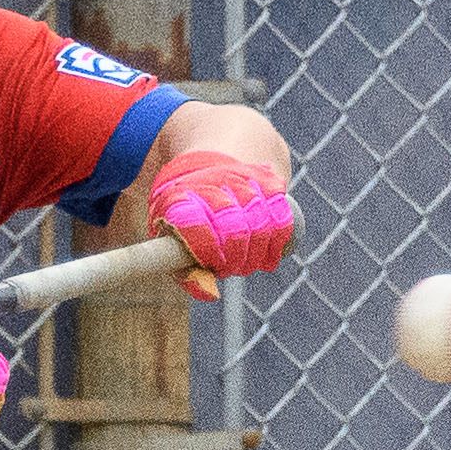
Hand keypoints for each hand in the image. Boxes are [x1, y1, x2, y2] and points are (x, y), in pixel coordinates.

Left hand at [147, 152, 296, 300]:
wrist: (216, 155)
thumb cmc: (188, 208)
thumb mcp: (169, 234)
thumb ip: (182, 267)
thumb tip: (211, 294)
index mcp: (183, 194)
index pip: (194, 225)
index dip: (207, 250)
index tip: (212, 265)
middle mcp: (215, 183)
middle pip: (234, 229)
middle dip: (234, 259)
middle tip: (229, 269)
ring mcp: (245, 180)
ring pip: (260, 226)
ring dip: (255, 255)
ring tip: (246, 263)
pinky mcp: (270, 182)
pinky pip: (281, 219)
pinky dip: (277, 243)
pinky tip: (268, 258)